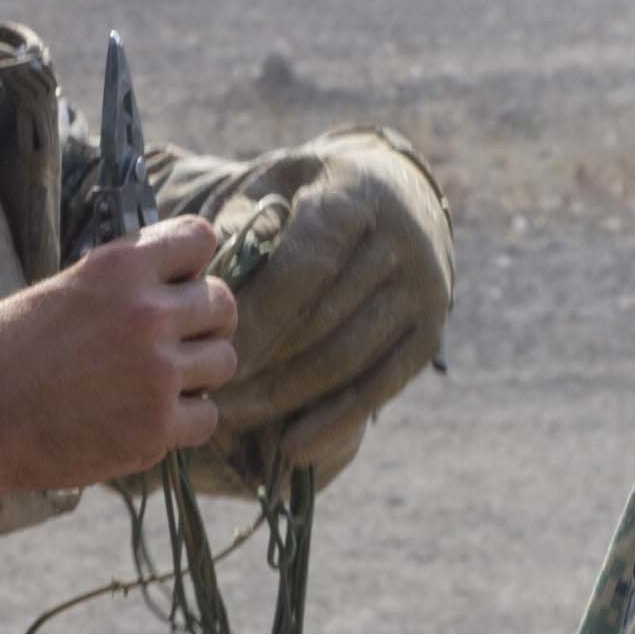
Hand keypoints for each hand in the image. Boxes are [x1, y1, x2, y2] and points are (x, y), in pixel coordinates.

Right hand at [0, 218, 237, 506]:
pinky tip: (147, 416)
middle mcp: (146, 315)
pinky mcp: (155, 430)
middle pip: (222, 304)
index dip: (190, 263)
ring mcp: (156, 375)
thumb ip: (121, 285)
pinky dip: (184, 420)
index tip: (177, 283)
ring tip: (156, 381)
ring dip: (197, 371)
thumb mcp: (62, 290)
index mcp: (119, 267)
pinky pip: (206, 417)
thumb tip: (172, 285)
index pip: (200, 240)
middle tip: (173, 339)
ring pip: (223, 361)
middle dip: (203, 320)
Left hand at [207, 132, 455, 486]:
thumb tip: (205, 278)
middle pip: (324, 319)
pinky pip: (379, 388)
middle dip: (263, 362)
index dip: (258, 313)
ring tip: (232, 415)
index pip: (306, 267)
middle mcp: (403, 244)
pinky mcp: (429, 336)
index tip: (210, 345)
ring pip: (348, 359)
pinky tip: (291, 447)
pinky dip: (335, 421)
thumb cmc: (310, 194)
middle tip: (211, 391)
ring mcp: (424, 293)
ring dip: (288, 397)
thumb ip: (241, 223)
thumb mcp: (274, 186)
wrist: (396, 194)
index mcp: (359, 196)